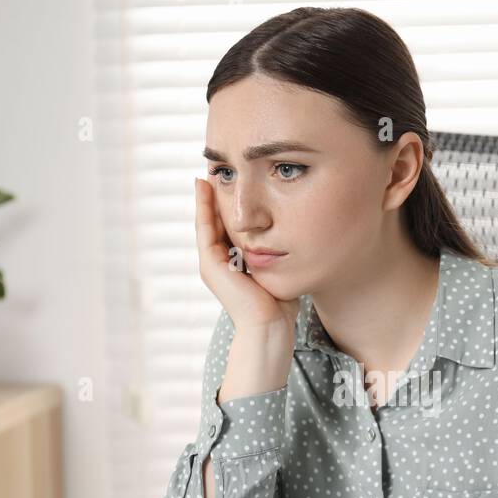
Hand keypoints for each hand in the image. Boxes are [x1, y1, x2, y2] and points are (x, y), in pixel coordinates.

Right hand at [193, 176, 299, 330]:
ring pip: (206, 222)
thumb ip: (279, 254)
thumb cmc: (280, 306)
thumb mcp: (279, 270)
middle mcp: (218, 263)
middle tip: (216, 169)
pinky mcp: (210, 265)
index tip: (234, 182)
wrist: (270, 328)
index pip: (228, 228)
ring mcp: (211, 264)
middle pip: (215, 222)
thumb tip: (294, 238)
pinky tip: (204, 187)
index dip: (229, 205)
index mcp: (233, 264)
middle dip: (216, 197)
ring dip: (206, 197)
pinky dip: (203, 207)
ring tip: (208, 172)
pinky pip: (204, 228)